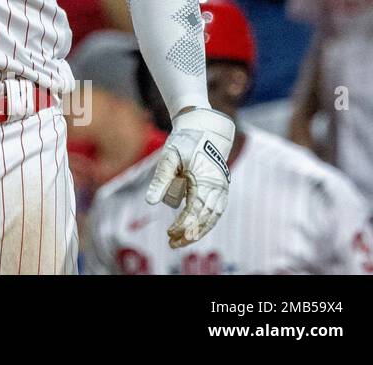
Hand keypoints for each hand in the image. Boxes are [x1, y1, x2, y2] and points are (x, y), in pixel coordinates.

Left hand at [146, 107, 233, 246]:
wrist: (205, 129)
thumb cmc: (184, 142)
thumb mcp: (168, 157)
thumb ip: (160, 180)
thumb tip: (150, 202)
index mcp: (205, 180)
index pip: (195, 210)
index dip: (183, 224)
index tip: (169, 233)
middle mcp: (217, 187)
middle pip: (206, 218)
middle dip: (190, 233)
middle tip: (172, 243)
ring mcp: (222, 189)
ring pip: (212, 217)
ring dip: (198, 231)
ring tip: (179, 241)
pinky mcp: (221, 189)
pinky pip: (215, 211)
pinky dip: (205, 223)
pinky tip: (192, 230)